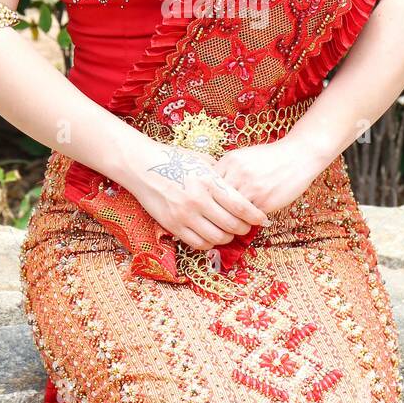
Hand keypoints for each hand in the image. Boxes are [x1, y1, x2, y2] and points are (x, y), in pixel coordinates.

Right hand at [122, 140, 270, 252]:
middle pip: (232, 225)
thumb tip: (240, 187)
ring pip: (217, 237)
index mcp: (209, 181)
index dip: (255, 216)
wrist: (142, 166)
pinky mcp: (173, 225)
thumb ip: (221, 175)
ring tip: (230, 231)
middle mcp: (198, 200)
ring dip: (228, 237)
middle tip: (246, 226)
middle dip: (244, 228)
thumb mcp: (202, 161)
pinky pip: (198, 243)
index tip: (262, 219)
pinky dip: (210, 243)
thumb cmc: (174, 159)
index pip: (241, 206)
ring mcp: (184, 215)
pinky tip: (212, 235)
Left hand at [209, 138, 324, 214]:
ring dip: (231, 219)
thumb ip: (228, 170)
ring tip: (231, 223)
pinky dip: (246, 221)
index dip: (208, 196)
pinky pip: (248, 217)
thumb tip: (212, 191)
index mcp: (230, 160)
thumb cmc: (270, 158)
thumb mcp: (244, 156)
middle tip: (215, 218)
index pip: (208, 184)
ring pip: (231, 211)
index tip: (209, 203)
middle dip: (215, 211)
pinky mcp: (264, 201)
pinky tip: (247, 220)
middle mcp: (238, 173)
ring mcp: (251, 188)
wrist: (298, 156)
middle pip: (217, 199)